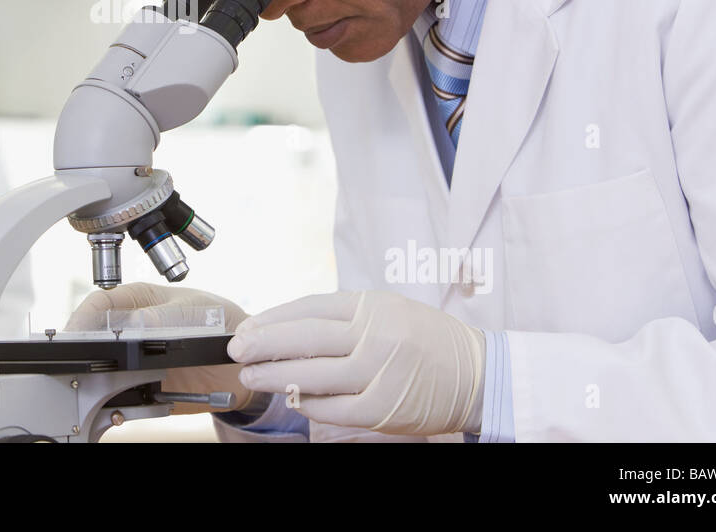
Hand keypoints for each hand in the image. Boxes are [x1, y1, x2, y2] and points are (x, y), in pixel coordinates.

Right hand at [66, 282, 255, 414]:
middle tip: (84, 368)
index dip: (82, 318)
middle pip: (93, 342)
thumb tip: (140, 321)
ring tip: (102, 391)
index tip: (74, 334)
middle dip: (85, 356)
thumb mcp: (197, 311)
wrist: (243, 362)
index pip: (99, 304)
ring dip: (100, 385)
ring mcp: (134, 362)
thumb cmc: (220, 320)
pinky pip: (122, 401)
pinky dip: (120, 407)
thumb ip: (167, 316)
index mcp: (138, 300)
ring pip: (101, 374)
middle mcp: (130, 330)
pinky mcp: (142, 389)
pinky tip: (122, 408)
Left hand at [228, 290, 485, 435]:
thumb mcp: (389, 311)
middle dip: (263, 344)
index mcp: (374, 306)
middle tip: (236, 350)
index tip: (247, 326)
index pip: (310, 308)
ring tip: (251, 377)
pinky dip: (309, 405)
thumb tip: (286, 328)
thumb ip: (344, 318)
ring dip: (276, 377)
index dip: (273, 318)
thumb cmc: (427, 340)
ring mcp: (380, 373)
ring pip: (313, 375)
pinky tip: (293, 400)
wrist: (479, 373)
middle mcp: (375, 335)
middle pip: (305, 338)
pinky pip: (334, 409)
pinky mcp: (384, 408)